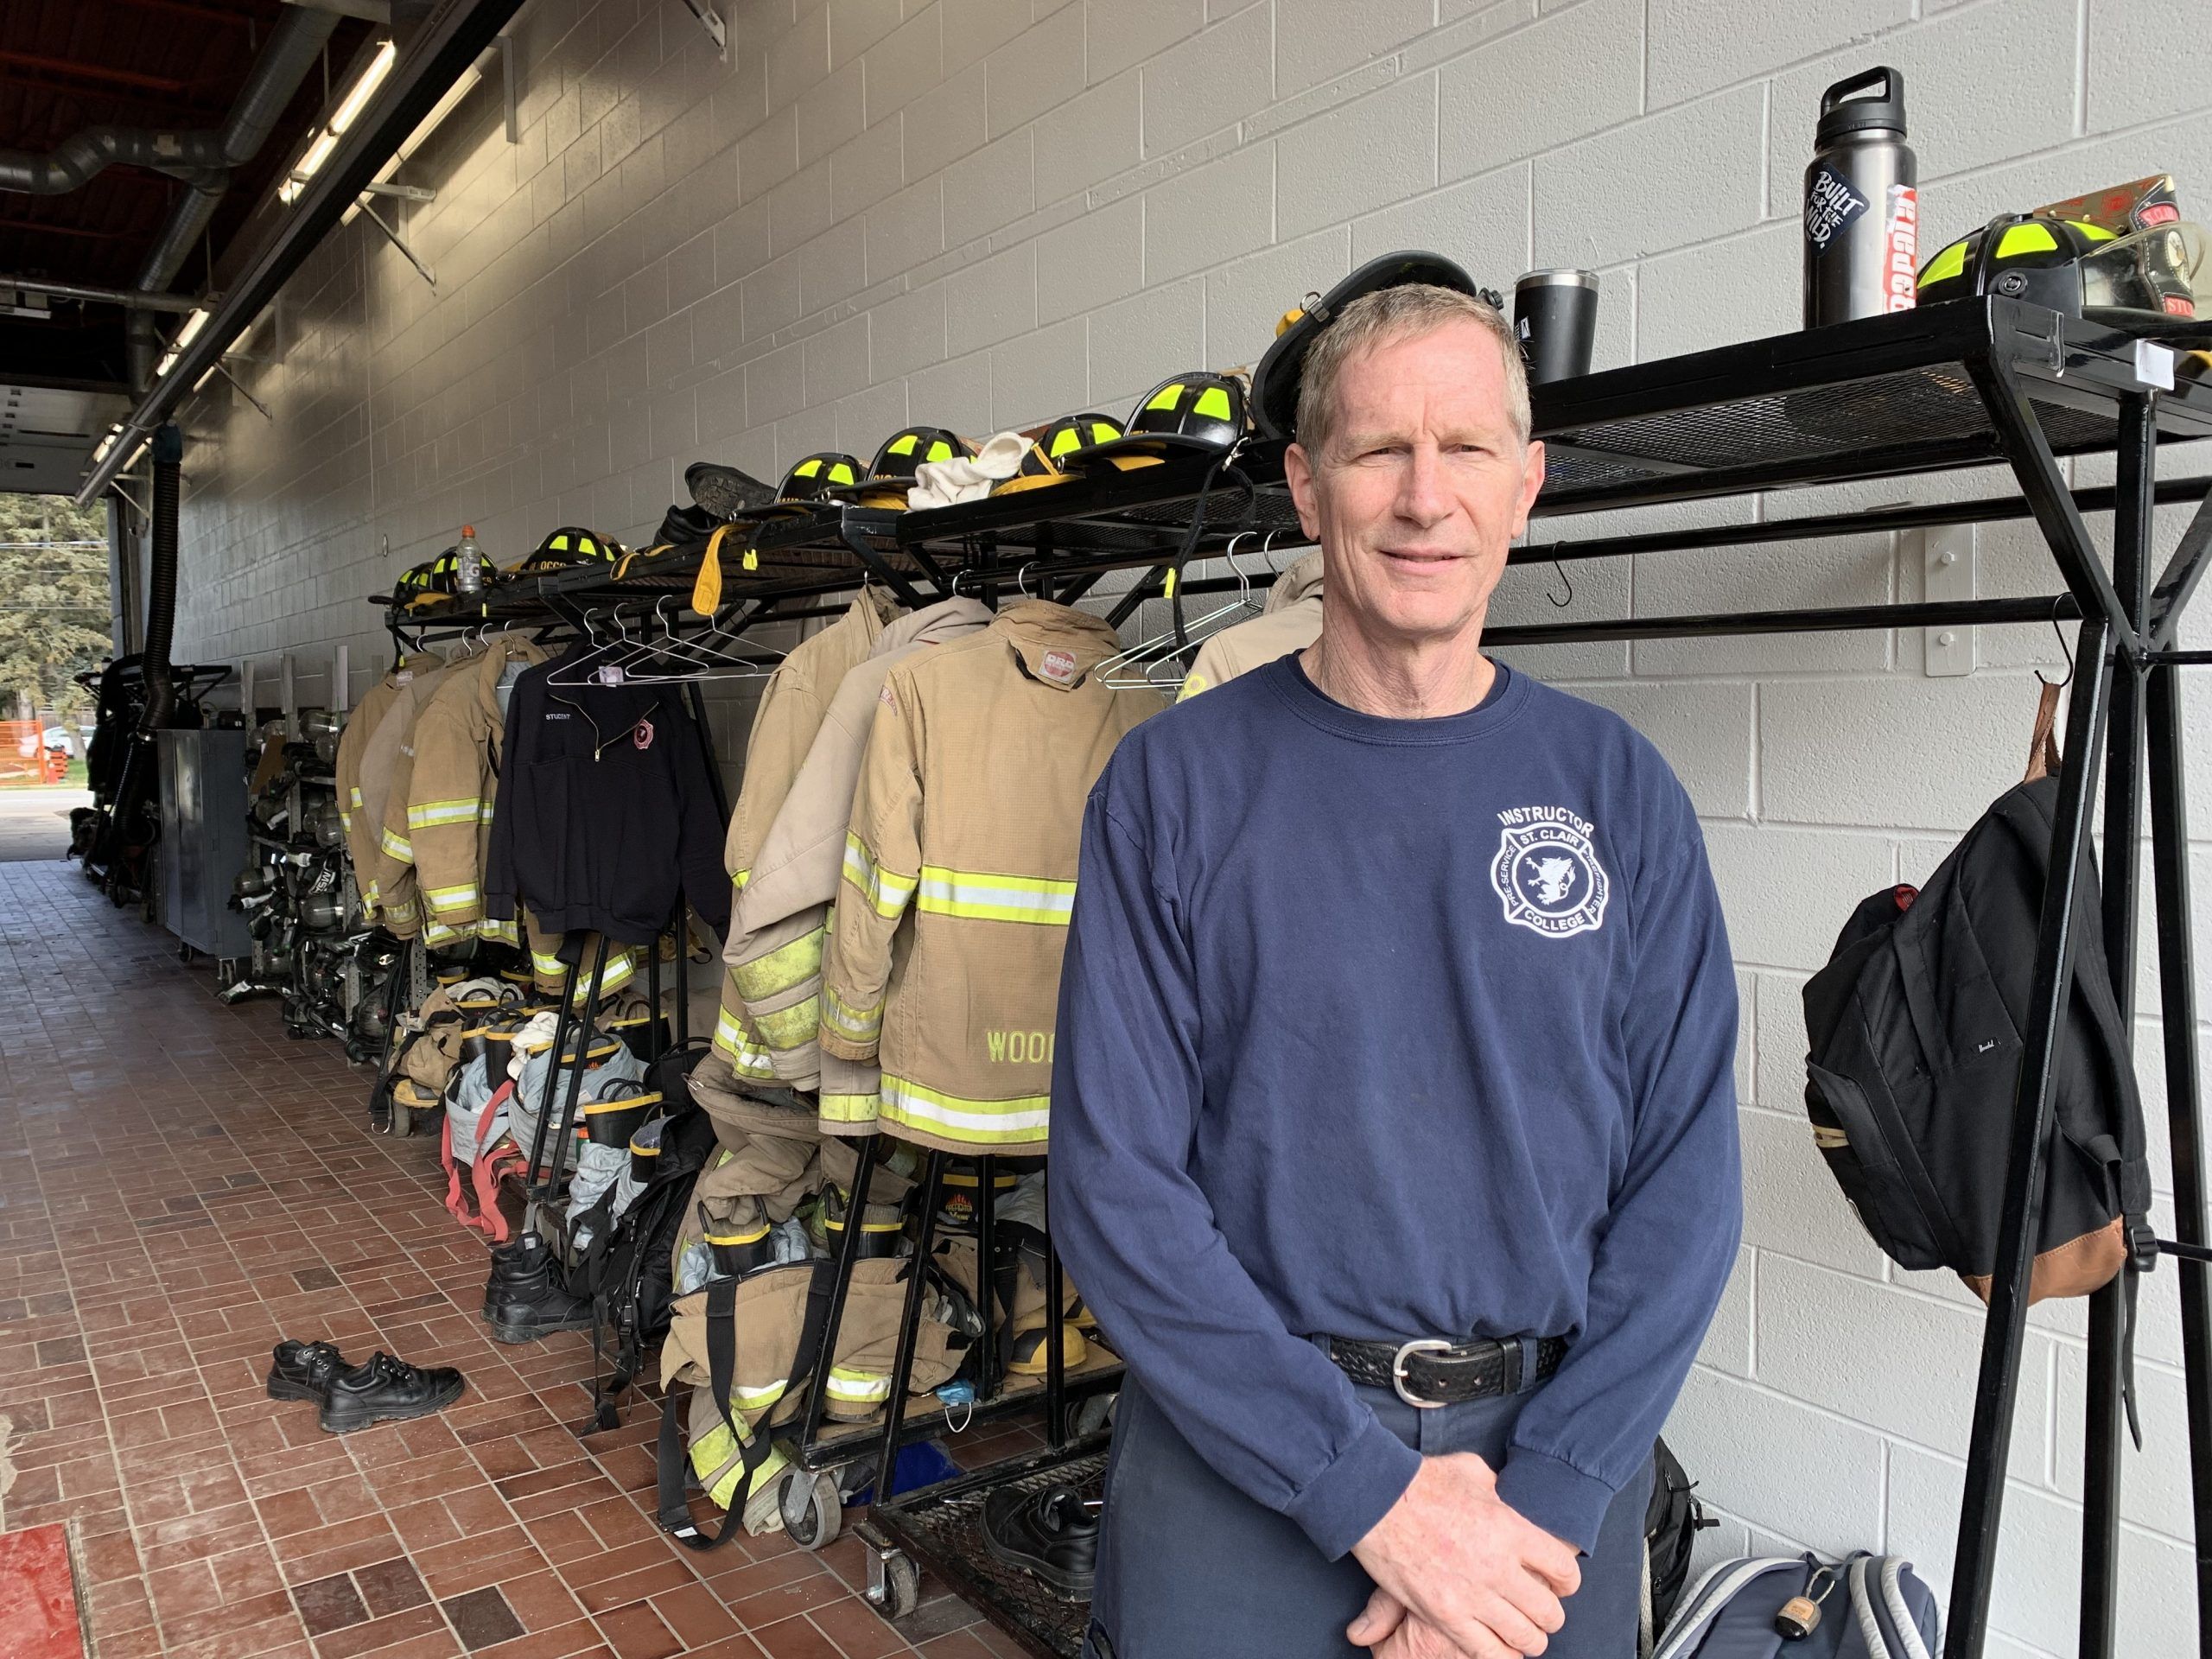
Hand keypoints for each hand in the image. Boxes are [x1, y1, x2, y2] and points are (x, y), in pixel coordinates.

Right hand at [1348, 1452, 1580, 1657]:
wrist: (1374, 1500)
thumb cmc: (1421, 1481)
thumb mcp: (1471, 1471)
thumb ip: (1497, 1489)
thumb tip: (1504, 1497)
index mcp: (1511, 1530)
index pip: (1564, 1570)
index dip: (1566, 1581)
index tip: (1558, 1583)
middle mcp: (1498, 1568)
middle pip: (1549, 1612)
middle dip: (1550, 1614)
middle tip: (1540, 1610)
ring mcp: (1473, 1596)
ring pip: (1525, 1637)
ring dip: (1530, 1638)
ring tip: (1523, 1632)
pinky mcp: (1446, 1616)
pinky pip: (1489, 1652)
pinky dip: (1501, 1654)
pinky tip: (1500, 1646)